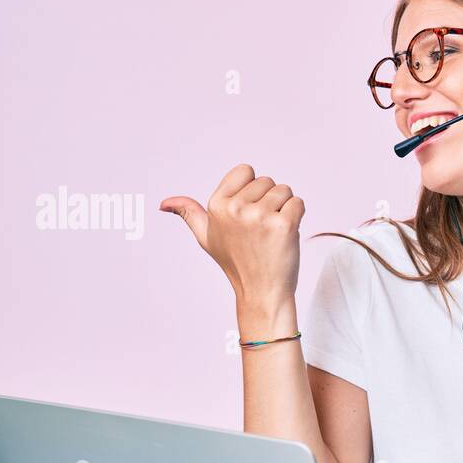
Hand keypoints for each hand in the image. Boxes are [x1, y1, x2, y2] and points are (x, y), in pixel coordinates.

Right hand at [160, 163, 304, 312]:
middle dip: (269, 201)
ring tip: (272, 232)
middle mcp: (236, 208)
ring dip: (284, 208)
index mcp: (217, 205)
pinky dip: (298, 216)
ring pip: (284, 190)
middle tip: (261, 229)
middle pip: (267, 180)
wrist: (261, 291)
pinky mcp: (284, 225)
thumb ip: (189, 213)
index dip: (252, 189)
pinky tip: (286, 234)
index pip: (245, 170)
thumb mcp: (206, 237)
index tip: (248, 212)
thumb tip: (164, 204)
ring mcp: (260, 216)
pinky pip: (298, 202)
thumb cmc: (236, 263)